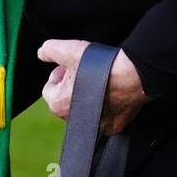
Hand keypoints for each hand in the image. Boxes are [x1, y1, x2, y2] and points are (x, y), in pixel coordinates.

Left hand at [36, 39, 150, 135]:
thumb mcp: (68, 50)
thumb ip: (49, 50)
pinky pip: (104, 116)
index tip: (70, 67)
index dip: (59, 74)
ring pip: (85, 109)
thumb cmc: (102, 65)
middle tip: (84, 72)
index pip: (49, 89)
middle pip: (66, 100)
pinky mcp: (113, 126)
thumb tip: (42, 52)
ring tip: (98, 80)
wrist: (134, 76)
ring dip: (88, 96)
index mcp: (58, 104)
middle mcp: (74, 120)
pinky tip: (111, 91)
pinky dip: (105, 106)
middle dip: (72, 86)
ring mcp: (95, 125)